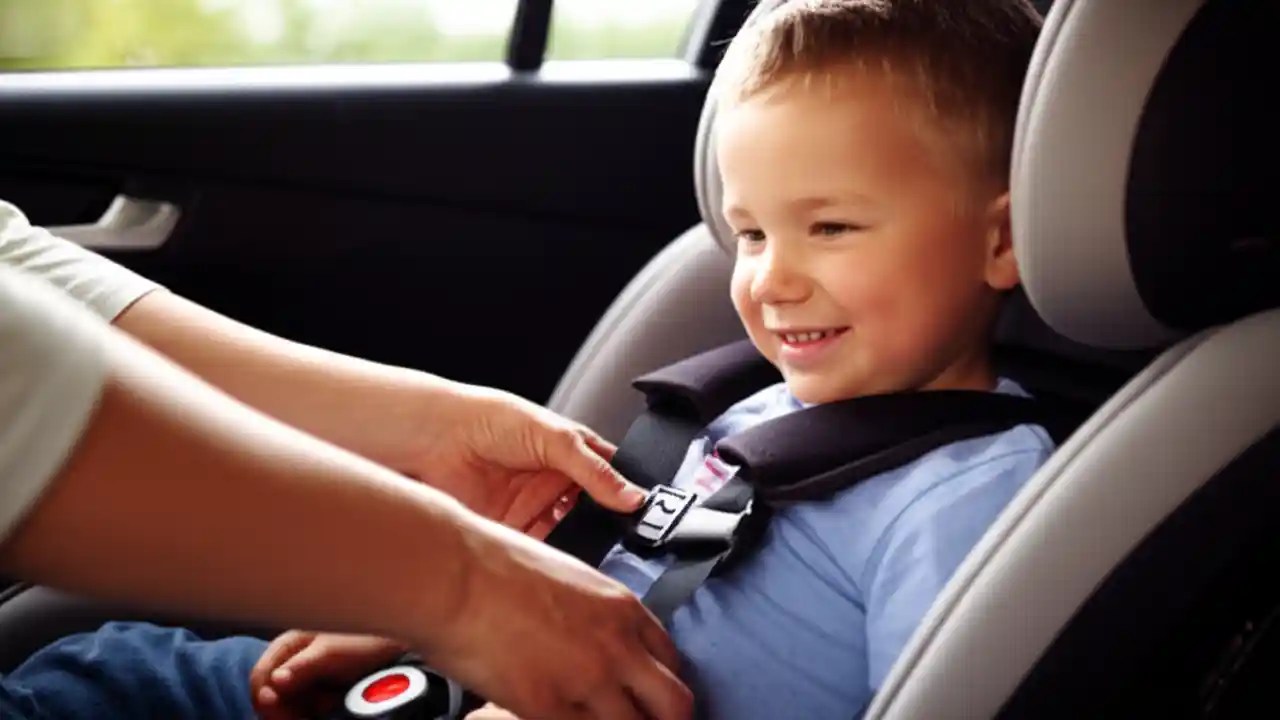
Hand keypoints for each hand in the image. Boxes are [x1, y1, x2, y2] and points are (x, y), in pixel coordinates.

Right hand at [249, 630, 407, 719]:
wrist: (394, 654)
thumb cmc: (364, 643)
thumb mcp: (332, 652)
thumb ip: (304, 665)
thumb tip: (276, 681)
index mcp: (288, 645)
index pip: (260, 676)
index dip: (265, 694)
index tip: (273, 705)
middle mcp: (290, 665)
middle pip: (269, 698)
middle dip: (285, 708)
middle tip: (314, 710)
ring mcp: (302, 684)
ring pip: (286, 710)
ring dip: (303, 711)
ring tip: (330, 703)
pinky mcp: (315, 699)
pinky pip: (303, 713)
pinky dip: (314, 713)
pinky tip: (332, 706)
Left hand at [401, 383, 644, 536]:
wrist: (439, 436)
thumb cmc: (493, 419)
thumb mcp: (556, 438)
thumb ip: (595, 471)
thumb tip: (632, 496)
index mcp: (574, 456)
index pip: (612, 482)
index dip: (628, 500)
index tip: (644, 520)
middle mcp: (557, 485)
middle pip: (592, 516)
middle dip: (604, 530)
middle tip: (620, 543)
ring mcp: (534, 508)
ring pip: (567, 538)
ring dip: (576, 547)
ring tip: (589, 554)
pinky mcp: (511, 529)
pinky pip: (536, 551)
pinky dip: (545, 560)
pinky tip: (555, 562)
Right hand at [423, 521, 692, 719]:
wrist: (452, 574)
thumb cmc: (493, 564)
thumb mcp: (567, 578)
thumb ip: (592, 615)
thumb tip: (593, 641)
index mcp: (622, 608)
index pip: (672, 660)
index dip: (661, 685)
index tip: (649, 698)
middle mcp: (616, 645)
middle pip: (675, 704)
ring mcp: (587, 680)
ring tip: (592, 718)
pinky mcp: (548, 707)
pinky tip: (557, 718)